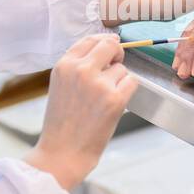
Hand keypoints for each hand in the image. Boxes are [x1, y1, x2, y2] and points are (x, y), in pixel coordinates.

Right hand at [25, 34, 135, 190]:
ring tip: (104, 100)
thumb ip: (78, 66)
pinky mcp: (115, 99)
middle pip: (110, 46)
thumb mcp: (60, 86)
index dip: (104, 42)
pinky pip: (132, 82)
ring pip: (122, 68)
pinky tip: (116, 104)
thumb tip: (106, 48)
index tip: (110, 46)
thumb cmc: (62, 124)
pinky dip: (128, 91)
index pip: (90, 40)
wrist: (62, 153)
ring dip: (119, 81)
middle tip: (116, 65)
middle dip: (117, 54)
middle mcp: (81, 70)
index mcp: (64, 65)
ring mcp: (98, 84)